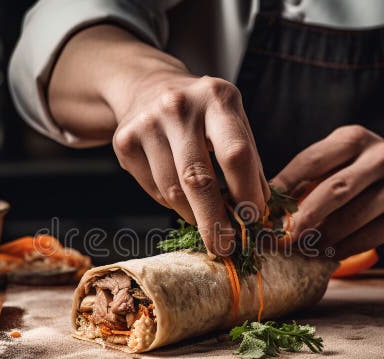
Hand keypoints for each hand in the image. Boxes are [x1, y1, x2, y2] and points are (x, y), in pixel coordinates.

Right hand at [111, 72, 268, 255]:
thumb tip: (259, 212)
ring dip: (194, 215)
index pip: (235, 154)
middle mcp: (178, 107)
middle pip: (197, 178)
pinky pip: (153, 190)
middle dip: (214, 220)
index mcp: (216, 98)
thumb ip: (249, 163)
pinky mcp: (124, 141)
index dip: (246, 192)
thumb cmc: (202, 115)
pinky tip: (181, 197)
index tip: (254, 219)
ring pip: (173, 191)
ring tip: (206, 220)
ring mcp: (147, 124)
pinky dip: (172, 203)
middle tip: (225, 246)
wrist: (149, 88)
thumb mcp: (233, 123)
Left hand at [270, 125, 383, 258]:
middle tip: (278, 239)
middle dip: (302, 218)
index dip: (284, 186)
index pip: (312, 161)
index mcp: (354, 139)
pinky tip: (325, 253)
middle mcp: (382, 157)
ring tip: (298, 249)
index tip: (259, 208)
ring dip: (320, 238)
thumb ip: (307, 178)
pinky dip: (341, 249)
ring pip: (351, 219)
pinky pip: (366, 238)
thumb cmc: (362, 173)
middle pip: (334, 190)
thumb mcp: (339, 161)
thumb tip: (265, 208)